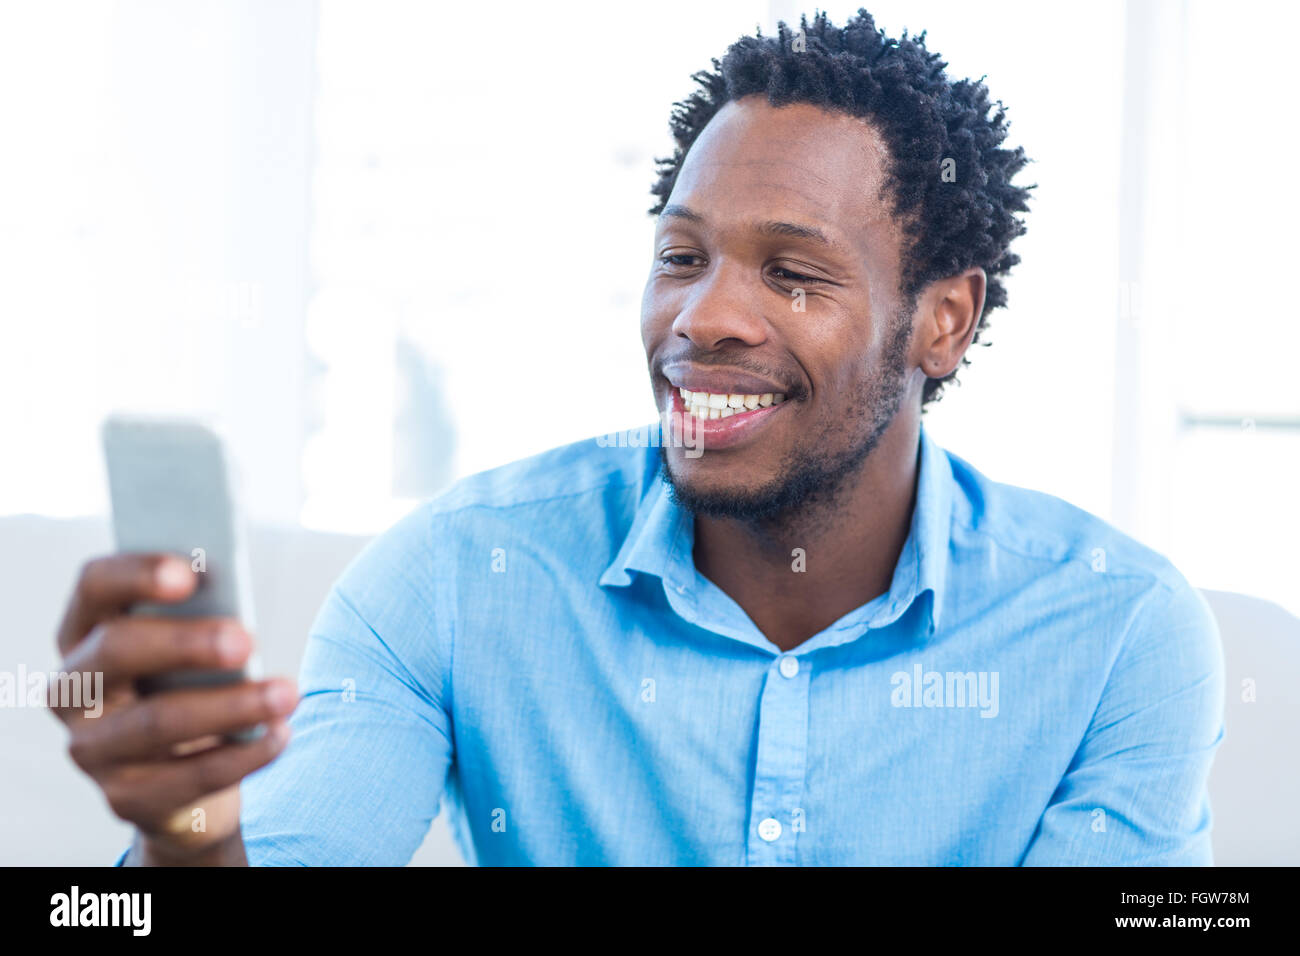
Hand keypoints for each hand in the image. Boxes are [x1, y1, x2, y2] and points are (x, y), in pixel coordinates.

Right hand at [51, 553, 297, 863]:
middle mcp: (74, 688)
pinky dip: (244, 754)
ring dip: (232, 706)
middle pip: (117, 650)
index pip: (94, 586)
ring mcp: (91, 748)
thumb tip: (238, 615)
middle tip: (247, 640)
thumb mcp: (191, 651)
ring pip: (157, 721)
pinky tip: (281, 734)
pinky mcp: (123, 796)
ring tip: (288, 694)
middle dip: (186, 642)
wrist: (184, 777)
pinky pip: (189, 776)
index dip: (135, 574)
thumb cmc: (191, 686)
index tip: (188, 573)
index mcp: (86, 631)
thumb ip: (202, 622)